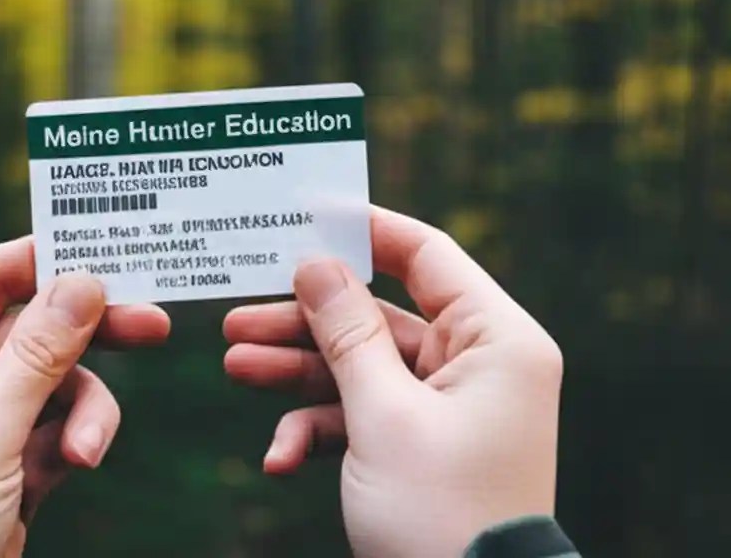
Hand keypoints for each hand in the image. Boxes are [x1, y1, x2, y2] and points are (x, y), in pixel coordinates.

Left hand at [0, 237, 169, 556]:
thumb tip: (83, 282)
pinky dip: (76, 441)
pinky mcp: (6, 466)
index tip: (102, 251)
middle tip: (152, 324)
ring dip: (84, 409)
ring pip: (54, 386)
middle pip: (31, 332)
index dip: (41, 263)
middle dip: (90, 336)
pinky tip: (81, 461)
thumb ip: (39, 354)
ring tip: (90, 448)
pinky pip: (57, 431)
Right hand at [224, 207, 562, 556]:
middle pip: (377, 317)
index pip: (426, 256)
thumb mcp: (383, 415)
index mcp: (496, 342)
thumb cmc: (442, 513)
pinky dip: (319, 433)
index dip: (364, 232)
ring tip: (235, 367)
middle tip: (237, 319)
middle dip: (305, 322)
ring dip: (298, 374)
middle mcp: (478, 367)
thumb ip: (345, 333)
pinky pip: (363, 420)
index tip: (304, 216)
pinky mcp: (421, 450)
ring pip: (361, 368)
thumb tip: (316, 263)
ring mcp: (448, 411)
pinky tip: (279, 457)